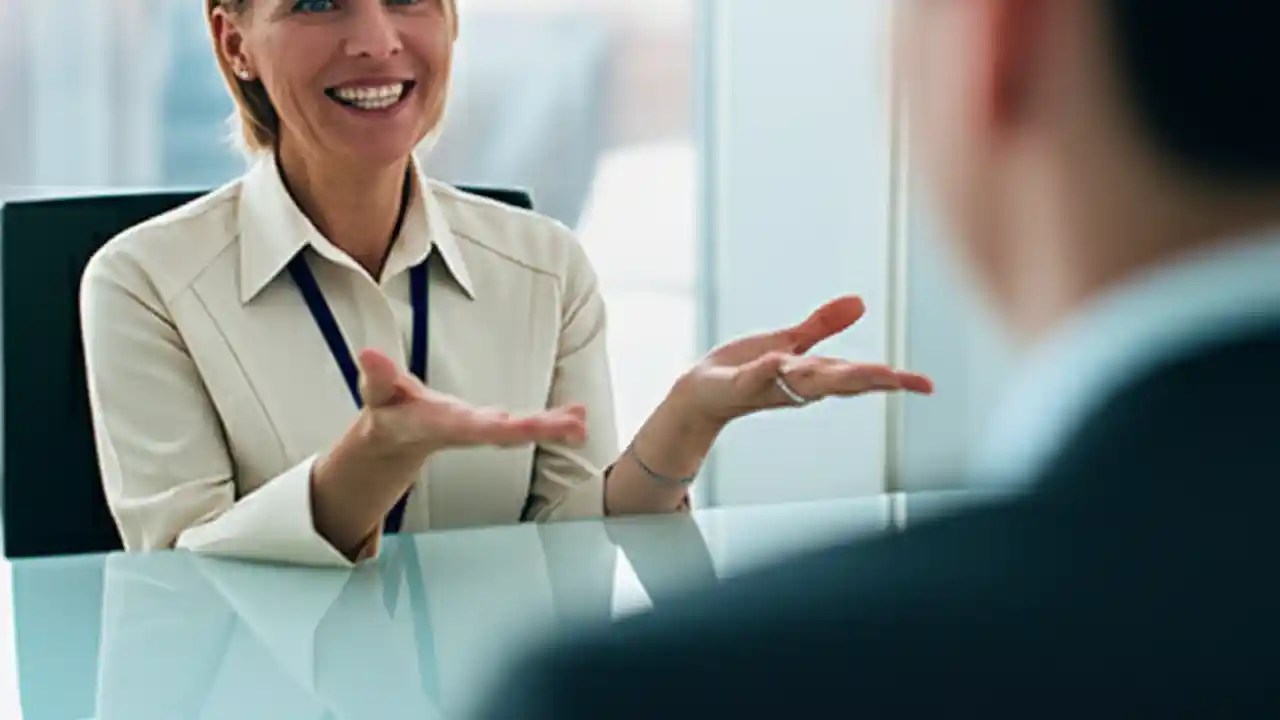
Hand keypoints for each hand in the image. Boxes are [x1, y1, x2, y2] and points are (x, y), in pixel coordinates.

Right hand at [352, 348, 587, 461]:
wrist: (397, 438)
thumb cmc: (388, 411)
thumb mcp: (378, 394)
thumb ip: (378, 376)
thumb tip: (367, 352)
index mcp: (441, 423)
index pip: (470, 426)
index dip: (493, 426)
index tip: (517, 426)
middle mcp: (468, 431)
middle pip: (507, 433)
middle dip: (539, 431)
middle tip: (574, 429)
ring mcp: (484, 431)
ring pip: (523, 432)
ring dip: (554, 429)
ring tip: (583, 423)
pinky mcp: (495, 426)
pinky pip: (528, 426)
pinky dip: (554, 422)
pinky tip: (579, 416)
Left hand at [669, 296, 933, 430]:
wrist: (700, 392)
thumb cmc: (745, 369)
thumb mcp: (789, 342)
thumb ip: (823, 326)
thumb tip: (861, 303)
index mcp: (813, 374)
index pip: (859, 376)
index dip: (892, 380)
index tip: (926, 385)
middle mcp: (797, 384)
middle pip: (840, 382)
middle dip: (870, 380)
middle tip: (901, 379)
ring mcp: (769, 385)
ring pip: (803, 382)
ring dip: (828, 378)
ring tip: (857, 373)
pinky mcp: (739, 384)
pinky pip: (754, 377)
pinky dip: (766, 371)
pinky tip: (778, 361)